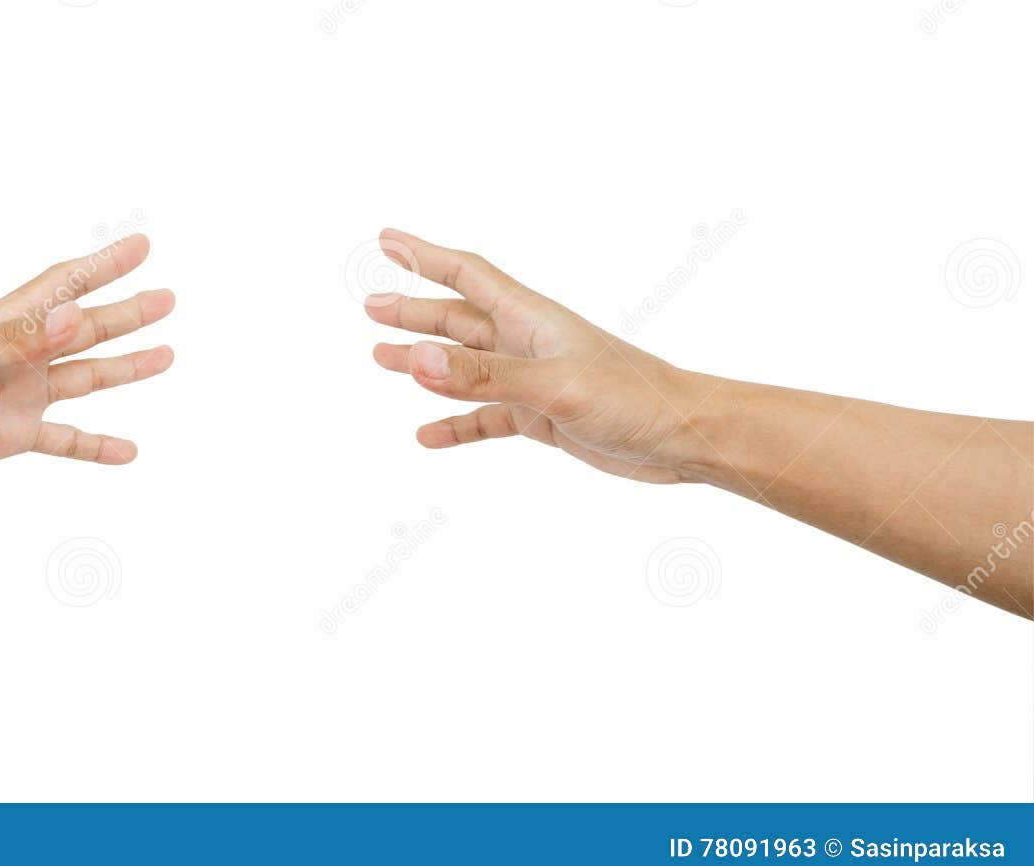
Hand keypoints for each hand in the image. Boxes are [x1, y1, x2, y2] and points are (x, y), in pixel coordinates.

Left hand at [0, 234, 173, 486]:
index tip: (141, 246)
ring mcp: (19, 394)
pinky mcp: (13, 434)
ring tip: (165, 357)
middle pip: (85, 328)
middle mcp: (19, 355)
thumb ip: (15, 339)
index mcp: (4, 325)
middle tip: (168, 299)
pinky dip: (97, 445)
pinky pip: (67, 438)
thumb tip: (74, 318)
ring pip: (86, 378)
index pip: (64, 286)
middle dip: (126, 313)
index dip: (102, 265)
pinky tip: (128, 451)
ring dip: (124, 369)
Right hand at [366, 228, 718, 483]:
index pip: (467, 275)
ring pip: (464, 366)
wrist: (684, 436)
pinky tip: (427, 436)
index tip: (387, 239)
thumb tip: (416, 359)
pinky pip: (485, 417)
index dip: (425, 255)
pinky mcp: (542, 415)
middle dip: (414, 310)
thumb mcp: (552, 385)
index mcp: (530, 317)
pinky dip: (455, 424)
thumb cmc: (632, 397)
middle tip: (370, 307)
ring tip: (382, 358)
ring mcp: (533, 379)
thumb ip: (482, 374)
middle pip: (457, 319)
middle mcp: (527, 341)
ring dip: (424, 362)